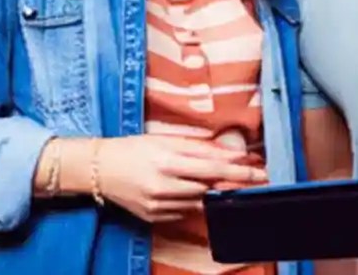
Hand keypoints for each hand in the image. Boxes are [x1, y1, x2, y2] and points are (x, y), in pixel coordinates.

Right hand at [97, 135, 266, 222]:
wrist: (97, 169)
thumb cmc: (131, 149)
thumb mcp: (162, 140)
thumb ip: (197, 147)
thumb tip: (229, 153)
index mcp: (167, 161)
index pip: (212, 169)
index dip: (239, 172)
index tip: (259, 172)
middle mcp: (163, 185)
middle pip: (209, 188)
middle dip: (231, 183)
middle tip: (253, 178)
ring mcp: (158, 204)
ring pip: (198, 202)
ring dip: (211, 193)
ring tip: (216, 182)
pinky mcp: (153, 216)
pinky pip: (183, 212)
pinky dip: (190, 202)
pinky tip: (186, 191)